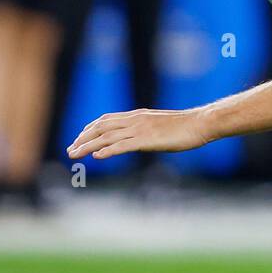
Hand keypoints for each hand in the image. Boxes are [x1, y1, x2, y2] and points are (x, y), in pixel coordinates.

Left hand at [67, 107, 209, 159]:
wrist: (200, 123)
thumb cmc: (186, 126)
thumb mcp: (162, 125)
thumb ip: (147, 129)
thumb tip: (139, 138)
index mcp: (138, 115)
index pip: (106, 120)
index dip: (90, 129)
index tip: (80, 138)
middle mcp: (135, 120)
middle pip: (101, 127)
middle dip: (83, 138)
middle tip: (70, 150)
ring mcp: (140, 130)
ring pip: (106, 137)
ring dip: (87, 146)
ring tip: (74, 154)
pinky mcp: (146, 140)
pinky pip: (122, 146)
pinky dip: (107, 150)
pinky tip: (96, 157)